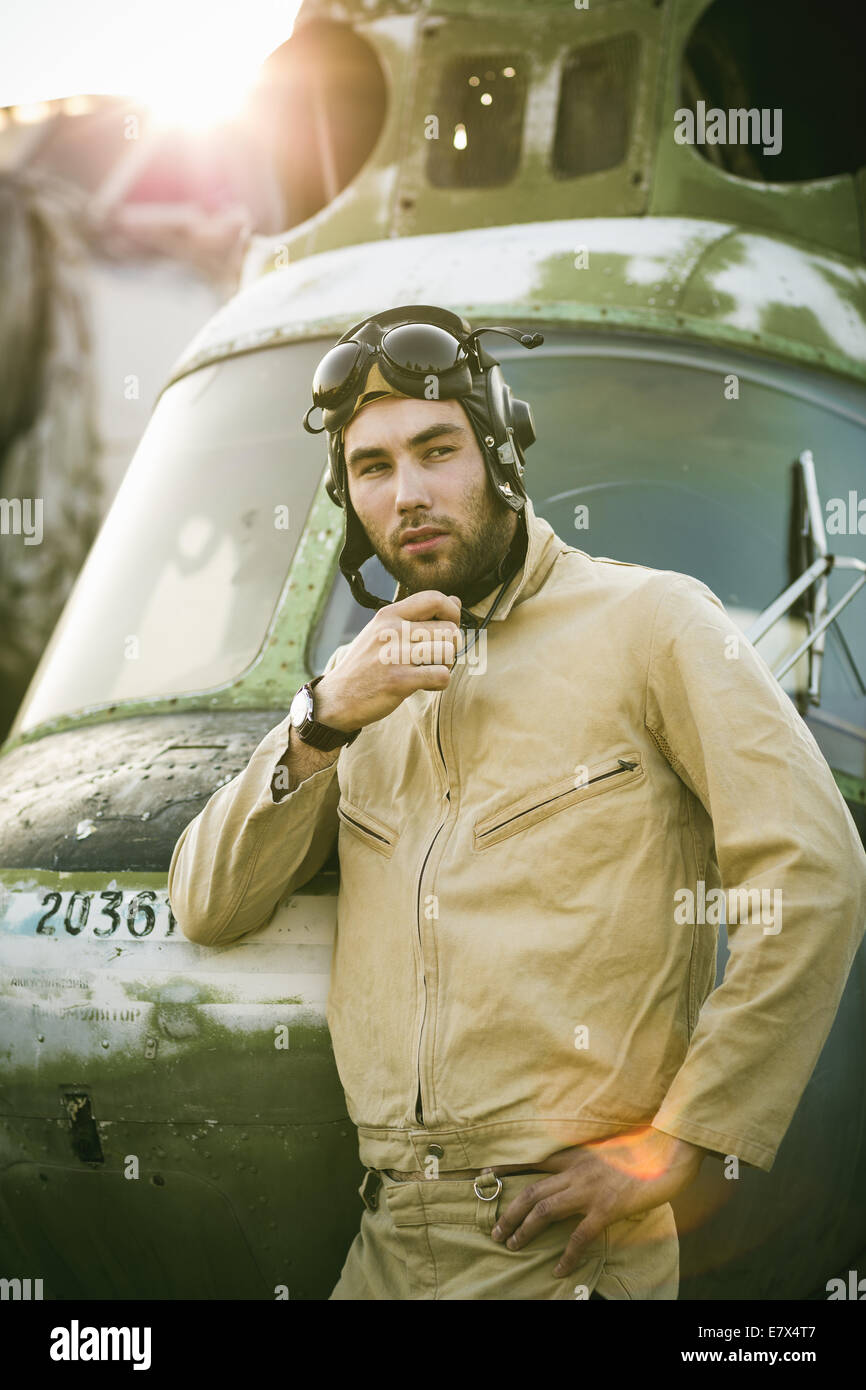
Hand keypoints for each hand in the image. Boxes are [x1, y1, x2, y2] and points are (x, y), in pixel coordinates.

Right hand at [314, 590, 461, 731]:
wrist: (337, 698)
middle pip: (449, 629)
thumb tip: (456, 600)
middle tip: (433, 658)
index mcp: (388, 614)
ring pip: (449, 652)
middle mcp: (391, 630)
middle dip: (450, 646)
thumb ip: (419, 615)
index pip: (435, 598)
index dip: (452, 613)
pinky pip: (442, 675)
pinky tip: (424, 684)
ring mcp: (394, 655)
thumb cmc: (366, 664)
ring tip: (427, 670)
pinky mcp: (399, 680)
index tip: (446, 628)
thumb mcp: (385, 631)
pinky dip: (439, 683)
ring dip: (445, 665)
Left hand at [489, 1126, 706, 1277]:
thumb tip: (586, 1170)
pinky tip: (559, 1270)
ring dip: (524, 1230)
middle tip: (496, 1229)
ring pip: (544, 1211)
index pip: (535, 1160)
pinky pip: (579, 1236)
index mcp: (577, 1155)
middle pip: (532, 1191)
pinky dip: (567, 1256)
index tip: (487, 1174)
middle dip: (510, 1212)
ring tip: (512, 1245)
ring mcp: (590, 1190)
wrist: (669, 1151)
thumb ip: (591, 1159)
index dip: (509, 1167)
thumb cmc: (644, 1150)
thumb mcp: (610, 1148)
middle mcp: (577, 1171)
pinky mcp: (606, 1208)